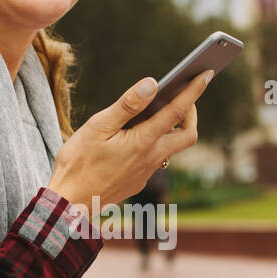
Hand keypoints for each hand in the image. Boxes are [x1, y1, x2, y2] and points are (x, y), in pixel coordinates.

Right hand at [47, 71, 207, 211]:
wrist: (69, 204)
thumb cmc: (78, 163)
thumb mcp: (98, 127)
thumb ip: (127, 105)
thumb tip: (153, 84)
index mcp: (143, 141)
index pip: (177, 111)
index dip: (194, 90)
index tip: (207, 73)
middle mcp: (151, 158)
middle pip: (187, 135)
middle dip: (191, 112)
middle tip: (182, 95)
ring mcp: (146, 173)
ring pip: (170, 148)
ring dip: (171, 129)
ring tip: (158, 110)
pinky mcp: (137, 181)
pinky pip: (154, 159)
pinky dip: (153, 143)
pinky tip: (135, 136)